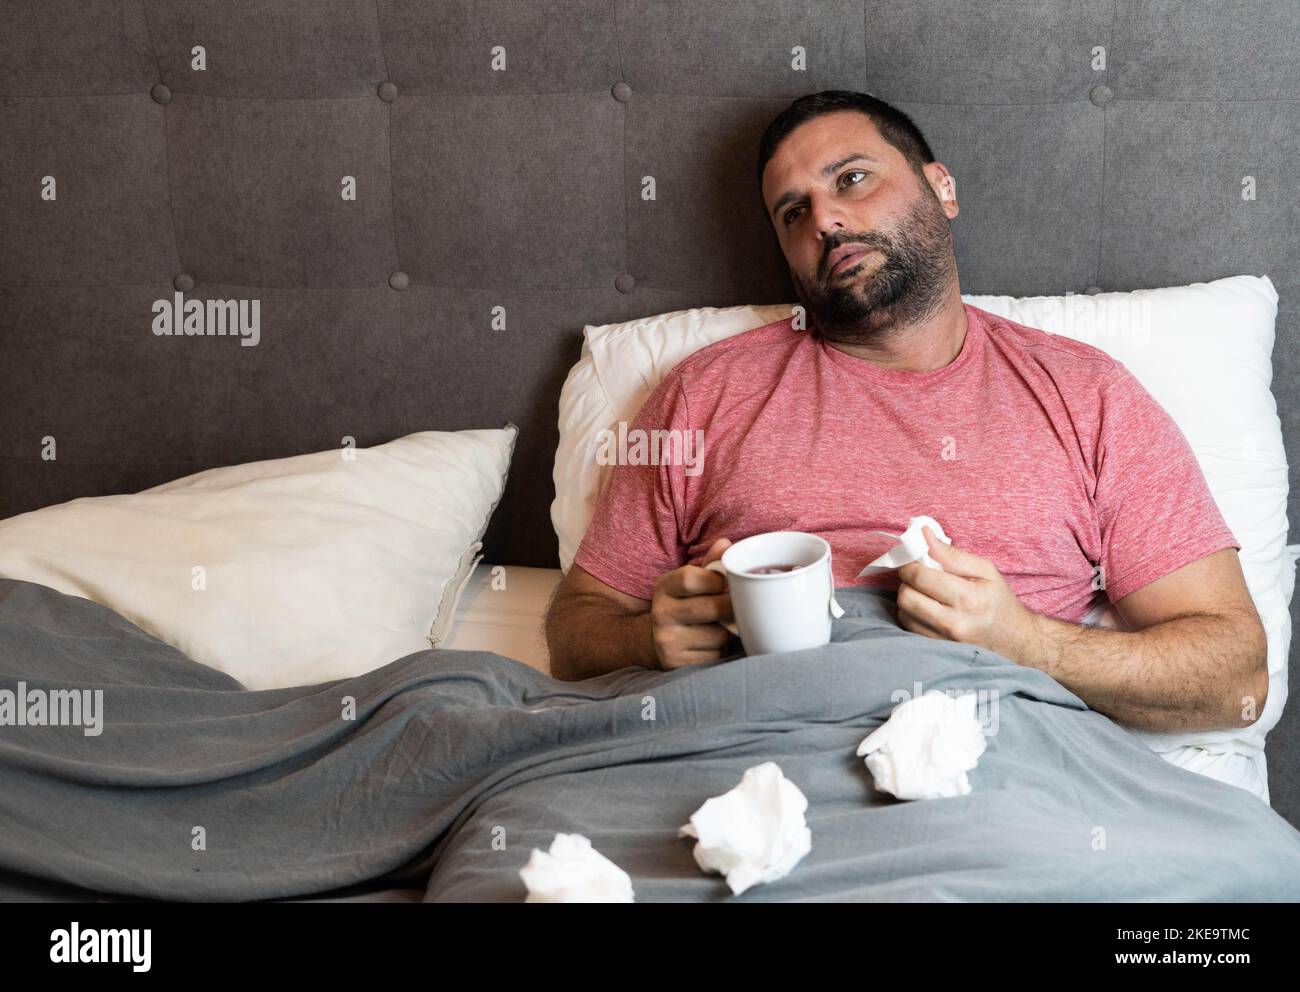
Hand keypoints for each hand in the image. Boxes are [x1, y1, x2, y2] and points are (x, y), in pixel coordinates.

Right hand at [649, 538, 736, 669]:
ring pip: (718, 636)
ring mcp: (667, 641)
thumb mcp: (690, 581)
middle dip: (732, 607)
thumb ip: (710, 564)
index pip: (691, 578)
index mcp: (664, 587)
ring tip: (723, 626)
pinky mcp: (676, 664)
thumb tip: (725, 544)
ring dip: (728, 632)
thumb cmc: (684, 604)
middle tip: (739, 606)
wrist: (656, 641)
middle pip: (711, 608)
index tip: (725, 584)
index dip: (716, 580)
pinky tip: (714, 644)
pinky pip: (714, 657)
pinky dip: (721, 651)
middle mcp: (661, 613)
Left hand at [895, 526, 1042, 662]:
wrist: (1014, 640)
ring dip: (909, 598)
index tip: (913, 558)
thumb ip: (952, 554)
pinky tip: (927, 608)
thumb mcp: (985, 571)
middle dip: (906, 581)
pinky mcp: (937, 649)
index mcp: (968, 598)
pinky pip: (909, 627)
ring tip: (925, 592)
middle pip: (906, 596)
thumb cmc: (999, 601)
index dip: (910, 563)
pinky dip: (912, 614)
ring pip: (904, 612)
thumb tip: (924, 534)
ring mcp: (944, 640)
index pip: (920, 577)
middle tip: (917, 574)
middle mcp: (954, 622)